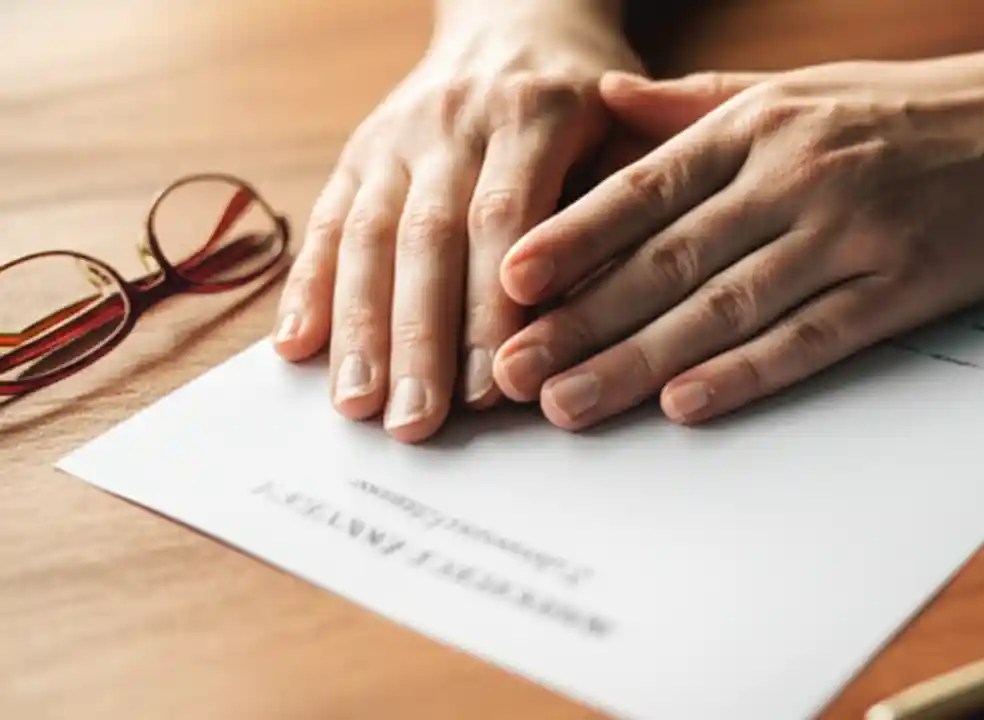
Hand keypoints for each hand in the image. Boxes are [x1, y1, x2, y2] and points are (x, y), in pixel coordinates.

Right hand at [272, 2, 641, 441]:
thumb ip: (625, 200)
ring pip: (369, 235)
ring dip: (358, 327)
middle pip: (427, 238)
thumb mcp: (629, 122)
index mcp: (533, 112)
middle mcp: (455, 121)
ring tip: (358, 406)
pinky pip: (329, 222)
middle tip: (417, 423)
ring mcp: (397, 135)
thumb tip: (619, 303)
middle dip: (419, 339)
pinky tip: (295, 347)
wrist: (515, 14)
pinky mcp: (360, 152)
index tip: (493, 388)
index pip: (504, 219)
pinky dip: (309, 286)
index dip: (493, 307)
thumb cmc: (587, 93)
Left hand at [493, 58, 983, 428]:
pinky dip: (746, 371)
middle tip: (512, 372)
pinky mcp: (903, 287)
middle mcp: (796, 176)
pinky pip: (811, 336)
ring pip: (725, 306)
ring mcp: (851, 233)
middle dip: (582, 320)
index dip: (572, 239)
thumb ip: (694, 105)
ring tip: (571, 405)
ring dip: (639, 360)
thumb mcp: (797, 88)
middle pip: (668, 260)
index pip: (645, 189)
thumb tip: (602, 102)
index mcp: (760, 124)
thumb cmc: (909, 110)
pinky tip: (687, 403)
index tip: (510, 285)